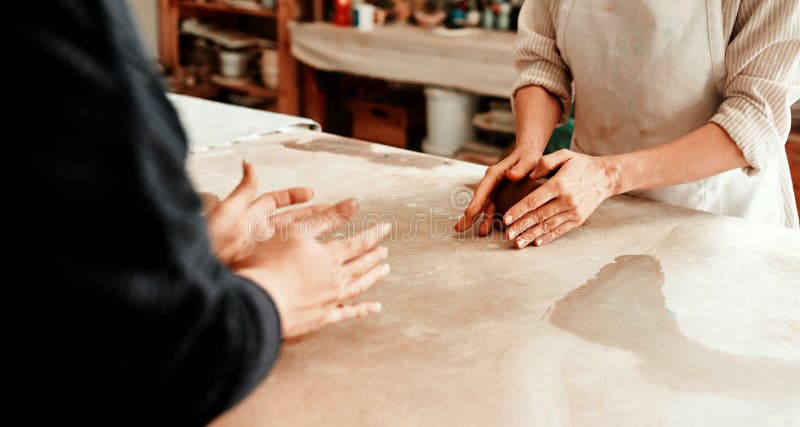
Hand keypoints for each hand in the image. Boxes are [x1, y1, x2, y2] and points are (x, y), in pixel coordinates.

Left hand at [207, 161, 351, 264]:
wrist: (201, 270)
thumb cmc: (207, 240)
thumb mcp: (226, 210)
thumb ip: (244, 189)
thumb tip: (249, 164)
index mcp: (250, 215)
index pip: (275, 201)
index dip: (293, 196)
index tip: (311, 193)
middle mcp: (259, 232)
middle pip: (294, 219)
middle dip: (317, 213)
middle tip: (341, 210)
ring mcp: (264, 250)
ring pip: (297, 238)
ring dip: (317, 232)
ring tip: (339, 229)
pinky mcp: (267, 266)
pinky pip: (291, 258)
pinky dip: (306, 255)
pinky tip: (321, 255)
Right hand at [234, 204, 391, 337]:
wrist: (260, 301)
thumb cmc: (271, 262)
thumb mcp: (297, 231)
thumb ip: (326, 218)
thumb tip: (354, 204)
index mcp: (330, 255)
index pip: (359, 242)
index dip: (374, 234)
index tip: (386, 228)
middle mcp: (336, 277)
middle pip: (361, 264)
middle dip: (374, 256)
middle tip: (385, 251)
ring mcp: (331, 299)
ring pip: (359, 286)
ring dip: (373, 277)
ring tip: (384, 271)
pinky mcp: (322, 317)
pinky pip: (348, 312)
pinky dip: (363, 309)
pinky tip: (375, 307)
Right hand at [455, 144, 543, 234]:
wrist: (528, 153)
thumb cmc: (529, 156)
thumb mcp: (528, 160)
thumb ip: (520, 168)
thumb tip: (511, 175)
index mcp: (495, 173)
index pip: (483, 188)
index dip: (476, 202)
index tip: (469, 213)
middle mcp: (491, 182)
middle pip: (479, 199)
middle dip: (470, 214)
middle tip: (460, 228)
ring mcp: (494, 190)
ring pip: (484, 206)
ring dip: (479, 219)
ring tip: (478, 233)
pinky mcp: (498, 196)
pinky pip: (492, 208)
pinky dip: (488, 218)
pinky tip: (486, 229)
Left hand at [503, 149, 617, 247]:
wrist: (605, 177)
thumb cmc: (581, 164)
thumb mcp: (564, 155)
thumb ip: (545, 162)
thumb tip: (529, 176)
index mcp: (559, 184)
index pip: (534, 200)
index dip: (518, 210)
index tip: (506, 218)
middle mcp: (566, 200)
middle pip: (538, 216)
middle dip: (521, 226)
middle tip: (507, 234)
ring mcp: (573, 212)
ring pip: (548, 226)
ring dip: (531, 235)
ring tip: (518, 242)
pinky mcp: (578, 219)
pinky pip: (560, 230)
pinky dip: (547, 237)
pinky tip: (536, 242)